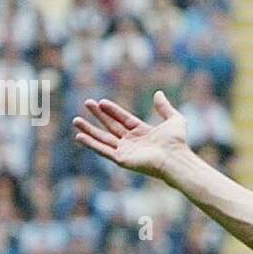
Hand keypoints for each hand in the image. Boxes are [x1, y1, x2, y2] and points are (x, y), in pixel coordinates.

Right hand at [73, 90, 189, 181]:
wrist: (175, 159)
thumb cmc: (177, 143)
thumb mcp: (174, 120)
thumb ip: (165, 108)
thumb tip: (158, 93)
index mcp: (143, 133)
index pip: (124, 119)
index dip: (113, 110)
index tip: (101, 102)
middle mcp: (133, 143)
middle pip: (112, 127)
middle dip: (99, 116)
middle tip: (86, 103)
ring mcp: (127, 152)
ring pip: (104, 139)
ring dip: (90, 130)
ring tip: (75, 120)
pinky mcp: (122, 160)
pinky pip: (103, 151)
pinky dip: (91, 144)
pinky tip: (79, 136)